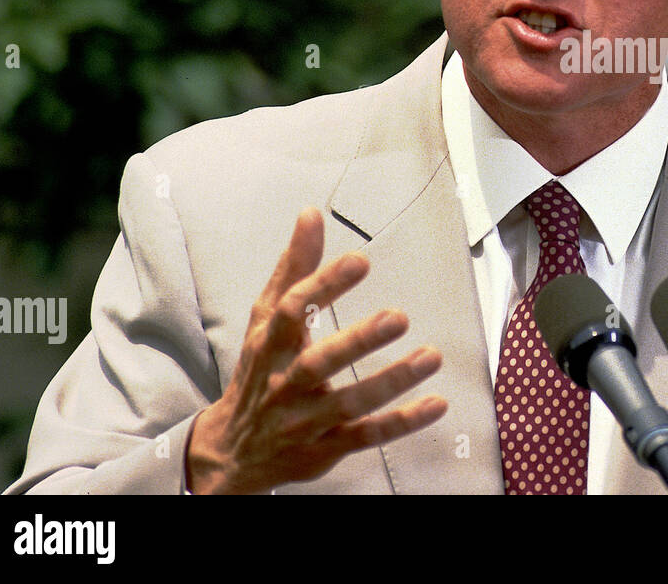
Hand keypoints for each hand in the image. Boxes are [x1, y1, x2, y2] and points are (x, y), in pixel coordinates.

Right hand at [184, 208, 446, 493]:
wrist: (230, 454)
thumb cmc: (259, 373)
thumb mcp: (266, 320)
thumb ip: (293, 268)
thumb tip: (311, 214)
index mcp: (271, 346)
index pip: (293, 311)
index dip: (325, 284)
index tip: (360, 260)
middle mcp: (286, 384)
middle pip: (320, 362)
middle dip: (358, 340)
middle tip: (399, 317)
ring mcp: (307, 420)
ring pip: (349, 403)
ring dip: (392, 381)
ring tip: (431, 356)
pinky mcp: (327, 448)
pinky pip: (367, 436)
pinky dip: (402, 422)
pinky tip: (436, 403)